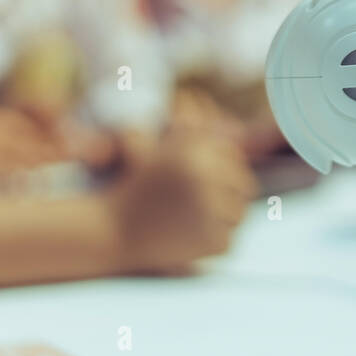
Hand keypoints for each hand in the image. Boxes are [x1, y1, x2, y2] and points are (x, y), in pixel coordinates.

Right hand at [107, 134, 256, 271]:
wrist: (110, 230)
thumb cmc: (137, 189)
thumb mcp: (163, 152)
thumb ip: (193, 130)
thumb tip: (213, 110)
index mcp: (197, 147)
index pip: (235, 159)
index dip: (220, 174)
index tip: (195, 186)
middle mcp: (207, 173)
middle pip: (244, 187)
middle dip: (225, 197)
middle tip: (193, 209)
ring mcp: (210, 207)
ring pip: (239, 216)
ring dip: (220, 222)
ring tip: (186, 223)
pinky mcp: (211, 239)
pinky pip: (228, 242)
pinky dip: (210, 245)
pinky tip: (182, 241)